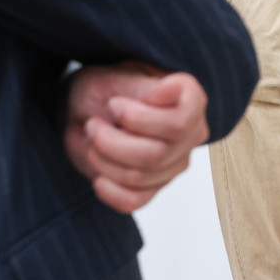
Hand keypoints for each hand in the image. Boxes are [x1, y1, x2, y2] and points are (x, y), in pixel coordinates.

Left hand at [63, 63, 210, 212]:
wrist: (89, 110)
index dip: (139, 117)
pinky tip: (98, 175)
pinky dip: (109, 190)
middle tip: (93, 124)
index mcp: (191, 101)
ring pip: (140, 176)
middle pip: (156, 153)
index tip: (116, 103)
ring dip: (103, 160)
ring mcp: (174, 163)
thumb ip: (143, 90)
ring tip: (93, 140)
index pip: (180, 122)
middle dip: (111, 141)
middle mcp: (190, 134)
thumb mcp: (119, 79)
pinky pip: (134, 200)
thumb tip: (166, 92)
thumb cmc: (107, 89)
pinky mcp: (154, 186)